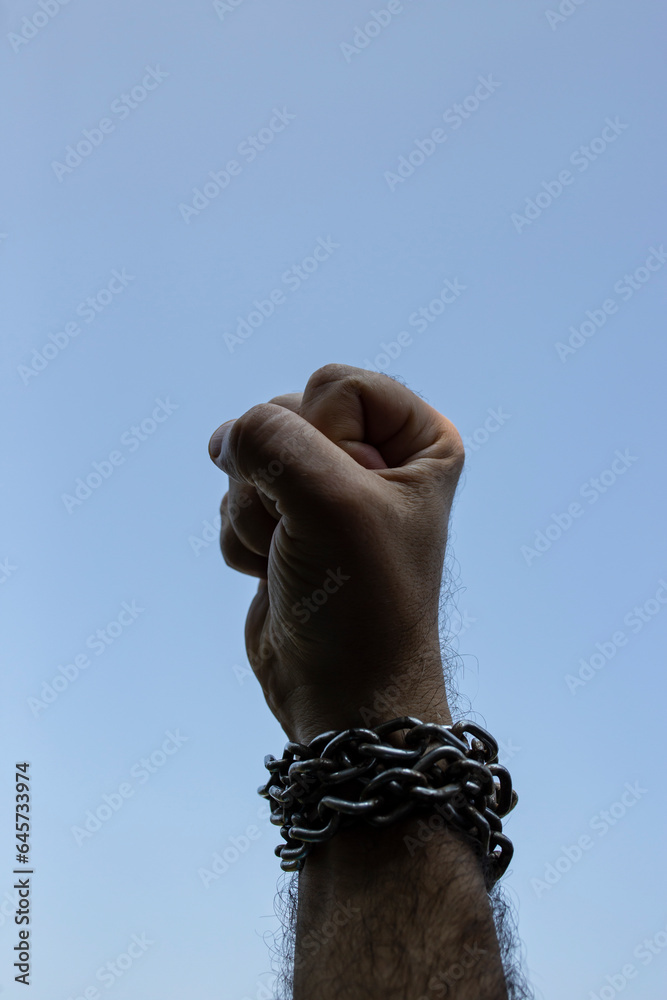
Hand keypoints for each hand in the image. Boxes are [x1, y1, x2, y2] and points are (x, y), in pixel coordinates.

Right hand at [208, 363, 464, 742]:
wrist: (340, 690)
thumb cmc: (360, 600)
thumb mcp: (329, 501)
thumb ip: (271, 439)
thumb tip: (228, 439)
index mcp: (417, 439)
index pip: (338, 384)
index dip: (325, 438)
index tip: (347, 499)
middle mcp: (373, 456)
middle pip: (285, 414)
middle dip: (280, 480)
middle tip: (314, 532)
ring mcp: (325, 489)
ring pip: (250, 456)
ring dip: (257, 513)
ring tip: (295, 555)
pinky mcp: (285, 521)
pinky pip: (234, 496)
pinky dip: (243, 538)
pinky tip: (274, 571)